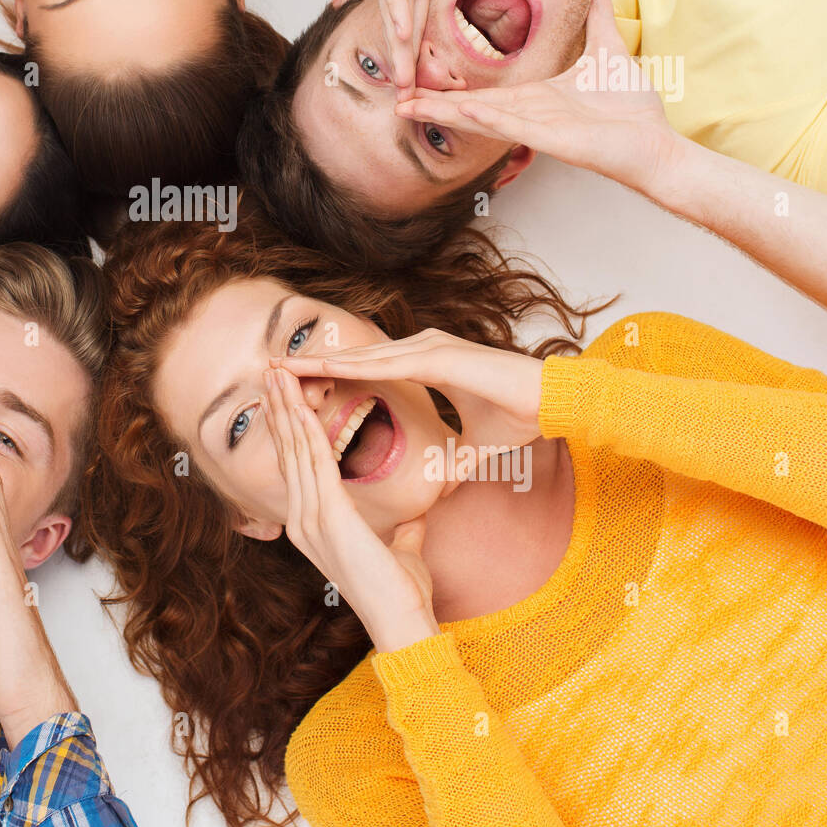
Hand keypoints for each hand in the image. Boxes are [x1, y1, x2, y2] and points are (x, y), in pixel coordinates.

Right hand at [264, 368, 437, 651]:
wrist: (402, 624)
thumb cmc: (401, 594)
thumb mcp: (400, 552)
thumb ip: (404, 532)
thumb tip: (417, 518)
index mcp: (314, 525)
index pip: (298, 465)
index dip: (291, 428)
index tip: (288, 396)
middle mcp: (303, 519)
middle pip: (287, 451)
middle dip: (280, 407)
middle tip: (271, 370)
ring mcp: (311, 518)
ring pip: (294, 449)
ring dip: (286, 408)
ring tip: (278, 374)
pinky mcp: (328, 515)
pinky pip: (313, 462)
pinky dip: (305, 429)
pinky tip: (300, 403)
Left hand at [275, 329, 543, 467]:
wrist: (557, 404)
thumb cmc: (522, 415)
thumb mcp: (476, 443)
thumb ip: (457, 454)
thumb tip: (447, 478)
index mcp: (426, 364)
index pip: (367, 372)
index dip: (331, 378)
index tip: (296, 388)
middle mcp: (422, 350)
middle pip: (355, 359)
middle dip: (313, 365)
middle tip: (269, 371)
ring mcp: (430, 348)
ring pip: (363, 357)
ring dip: (322, 361)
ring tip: (283, 368)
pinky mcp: (440, 356)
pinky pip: (388, 362)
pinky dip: (354, 366)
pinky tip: (324, 370)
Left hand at [328, 0, 553, 95]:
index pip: (424, 21)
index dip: (426, 53)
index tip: (432, 85)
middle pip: (407, 30)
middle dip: (409, 66)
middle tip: (411, 105)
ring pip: (397, 13)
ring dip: (400, 48)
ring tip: (404, 83)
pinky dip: (397, 3)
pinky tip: (402, 29)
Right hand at [395, 0, 678, 190]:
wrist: (655, 142)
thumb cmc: (631, 107)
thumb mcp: (607, 46)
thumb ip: (596, 10)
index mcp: (534, 98)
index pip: (482, 94)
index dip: (449, 89)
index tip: (419, 83)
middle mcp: (528, 116)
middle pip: (470, 109)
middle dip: (432, 106)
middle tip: (396, 102)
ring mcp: (538, 129)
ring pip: (482, 119)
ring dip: (447, 113)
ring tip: (411, 107)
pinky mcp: (554, 140)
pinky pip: (516, 127)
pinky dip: (489, 119)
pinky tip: (464, 110)